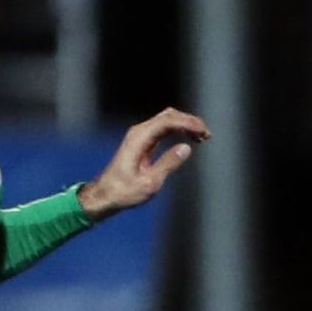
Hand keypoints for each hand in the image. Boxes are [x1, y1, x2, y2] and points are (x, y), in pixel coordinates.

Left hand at [79, 110, 211, 218]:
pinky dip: (178, 129)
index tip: (204, 133)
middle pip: (169, 115)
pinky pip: (163, 128)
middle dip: (190, 121)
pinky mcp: (142, 141)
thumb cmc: (124, 191)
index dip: (188, 123)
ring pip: (167, 119)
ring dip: (185, 124)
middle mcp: (139, 132)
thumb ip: (168, 163)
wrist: (105, 195)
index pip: (168, 121)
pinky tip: (189, 138)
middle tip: (207, 134)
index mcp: (139, 139)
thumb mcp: (150, 182)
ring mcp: (140, 135)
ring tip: (202, 136)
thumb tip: (186, 148)